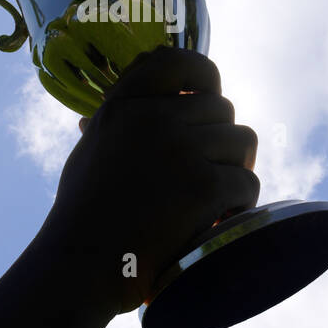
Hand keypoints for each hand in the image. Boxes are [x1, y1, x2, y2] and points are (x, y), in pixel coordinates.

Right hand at [40, 47, 258, 317]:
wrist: (79, 268)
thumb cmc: (80, 217)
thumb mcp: (91, 152)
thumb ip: (115, 124)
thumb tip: (123, 107)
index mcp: (123, 105)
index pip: (176, 60)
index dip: (203, 75)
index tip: (207, 96)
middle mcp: (154, 119)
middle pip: (222, 107)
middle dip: (222, 139)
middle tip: (214, 168)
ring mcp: (182, 151)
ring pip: (242, 140)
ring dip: (237, 168)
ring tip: (221, 195)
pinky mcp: (204, 187)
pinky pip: (248, 182)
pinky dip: (242, 203)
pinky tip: (223, 218)